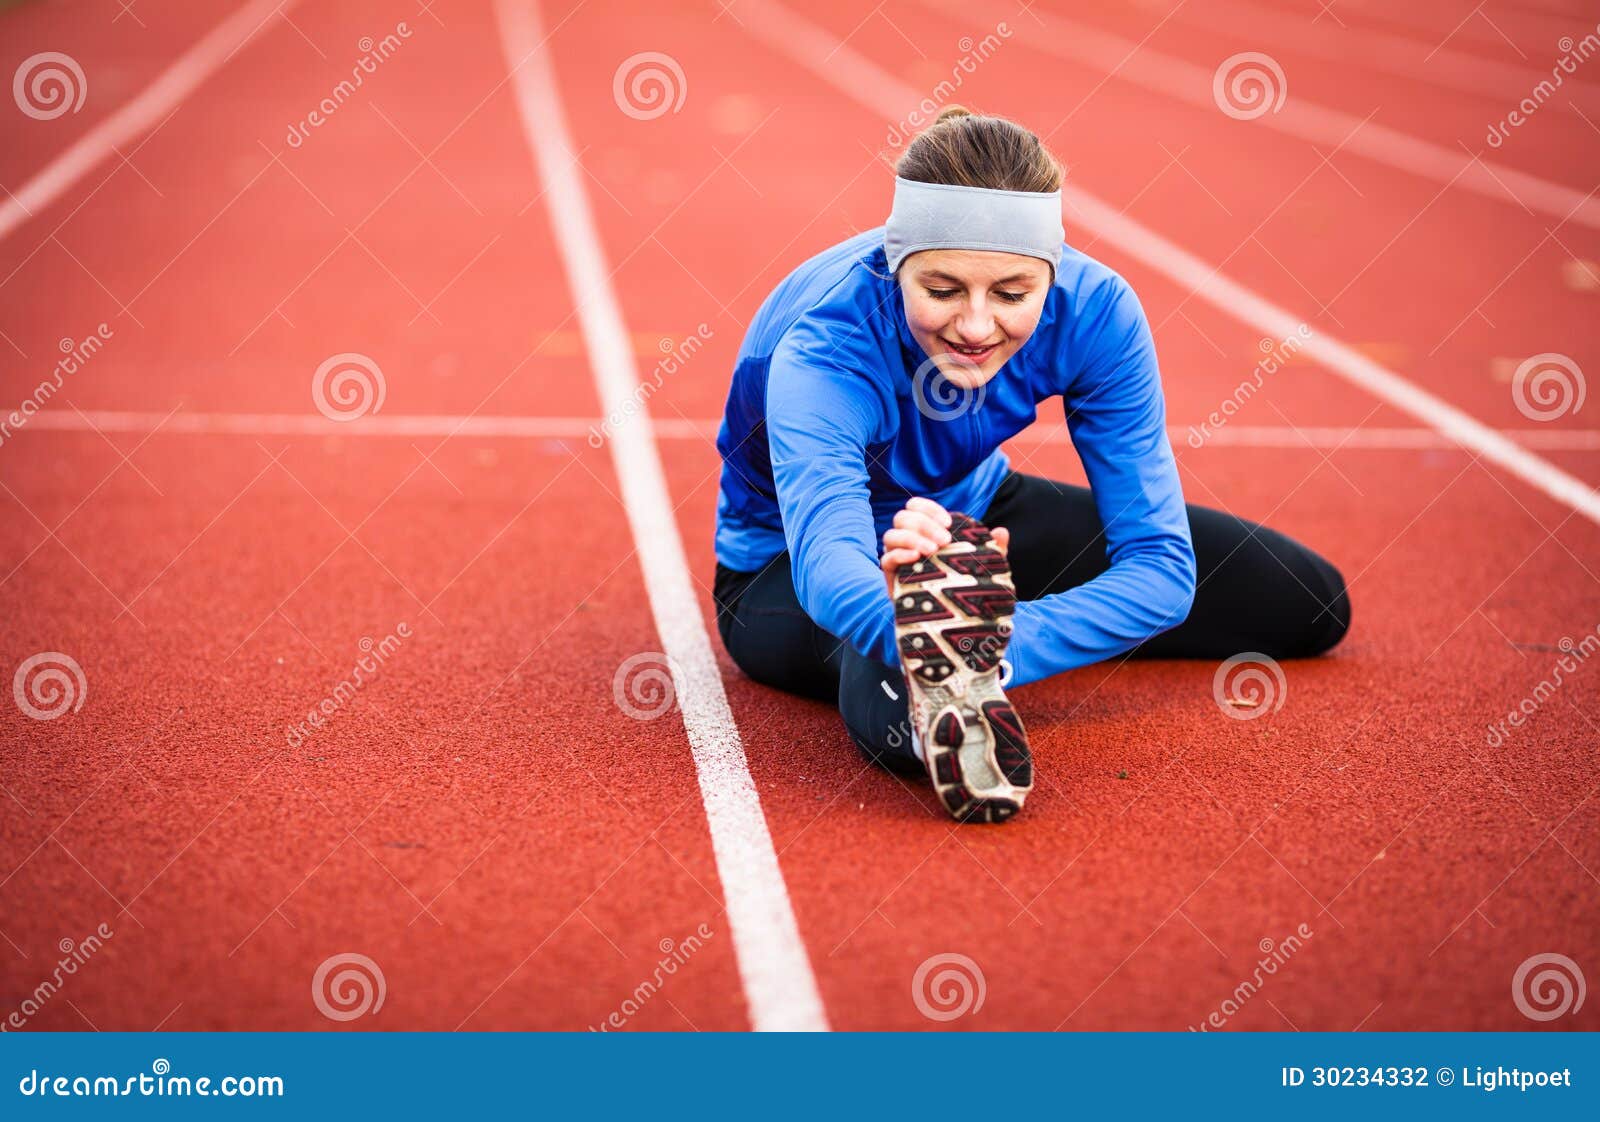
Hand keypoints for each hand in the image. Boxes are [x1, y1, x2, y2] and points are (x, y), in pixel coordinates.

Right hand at [880, 497, 1008, 591]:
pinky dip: (900, 554)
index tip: (950, 523)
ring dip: (912, 538)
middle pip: (902, 517)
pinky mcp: (891, 577)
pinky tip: (916, 558)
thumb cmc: (962, 585)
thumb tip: (1002, 532)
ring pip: (891, 535)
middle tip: (945, 540)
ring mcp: (897, 558)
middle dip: (924, 524)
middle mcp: (906, 540)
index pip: (915, 506)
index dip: (929, 509)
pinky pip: (886, 559)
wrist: (947, 619)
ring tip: (933, 551)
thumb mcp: (980, 568)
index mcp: (923, 531)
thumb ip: (992, 550)